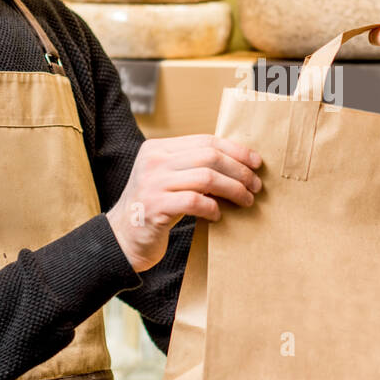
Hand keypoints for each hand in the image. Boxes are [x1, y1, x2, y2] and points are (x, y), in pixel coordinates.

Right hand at [106, 134, 262, 271]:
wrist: (123, 238)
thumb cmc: (153, 208)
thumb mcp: (168, 179)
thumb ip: (191, 167)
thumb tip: (238, 164)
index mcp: (157, 148)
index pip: (205, 140)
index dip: (235, 150)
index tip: (256, 162)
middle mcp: (153, 161)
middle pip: (209, 156)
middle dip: (239, 170)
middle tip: (255, 185)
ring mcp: (152, 183)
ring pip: (206, 177)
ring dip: (233, 189)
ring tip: (245, 200)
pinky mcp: (155, 207)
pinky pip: (194, 202)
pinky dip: (212, 208)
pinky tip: (218, 215)